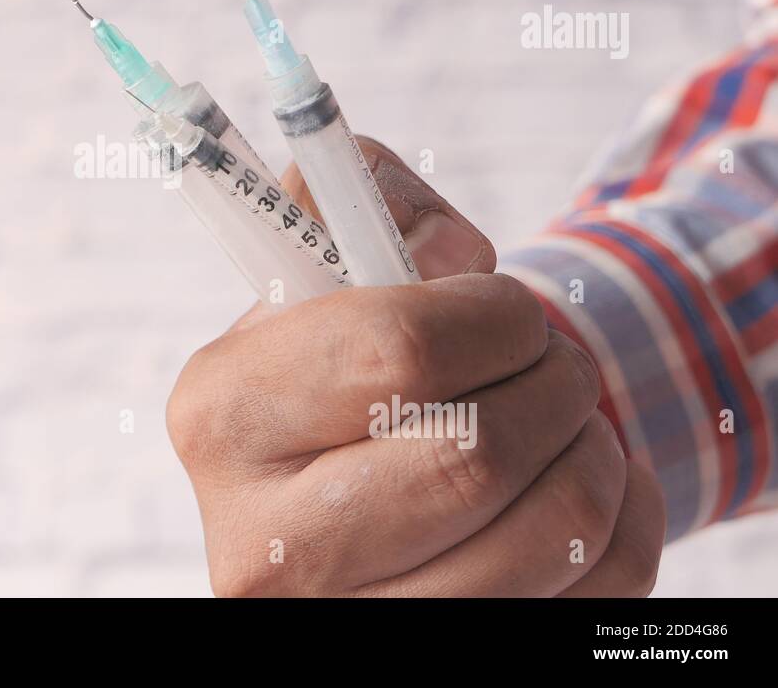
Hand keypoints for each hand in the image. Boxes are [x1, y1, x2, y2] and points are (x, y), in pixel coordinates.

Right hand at [167, 138, 666, 595]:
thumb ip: (367, 202)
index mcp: (224, 417)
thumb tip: (448, 257)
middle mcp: (264, 543)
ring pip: (547, 538)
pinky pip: (587, 597)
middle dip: (555, 384)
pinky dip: (620, 523)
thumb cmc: (344, 357)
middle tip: (552, 363)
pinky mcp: (426, 656)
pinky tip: (578, 484)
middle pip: (474, 458)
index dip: (491, 318)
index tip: (507, 311)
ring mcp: (347, 618)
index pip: (398, 352)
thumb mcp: (330, 258)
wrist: (337, 476)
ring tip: (567, 421)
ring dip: (593, 453)